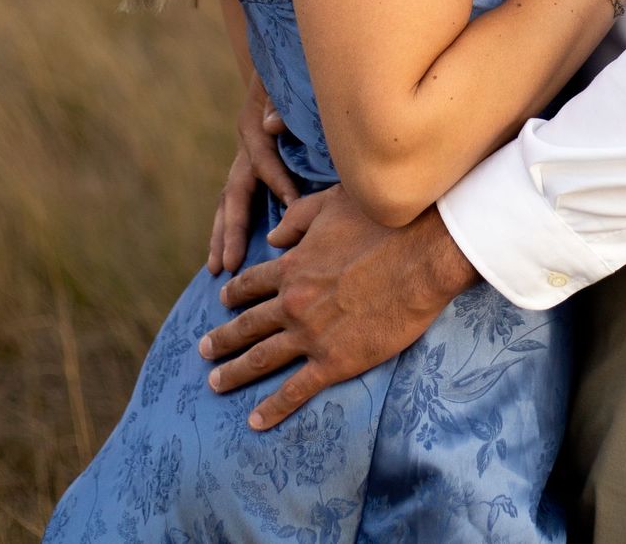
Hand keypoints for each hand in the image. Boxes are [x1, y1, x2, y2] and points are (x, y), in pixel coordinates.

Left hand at [200, 188, 477, 429]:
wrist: (423, 254)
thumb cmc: (383, 222)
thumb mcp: (333, 204)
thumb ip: (298, 218)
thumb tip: (272, 234)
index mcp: (293, 265)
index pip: (251, 283)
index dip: (234, 293)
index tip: (222, 301)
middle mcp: (293, 302)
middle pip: (246, 325)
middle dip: (221, 339)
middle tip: (203, 350)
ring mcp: (311, 335)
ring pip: (261, 358)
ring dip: (235, 372)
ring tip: (215, 383)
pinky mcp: (335, 361)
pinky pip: (295, 390)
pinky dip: (272, 408)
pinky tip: (255, 420)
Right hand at [206, 74, 298, 276]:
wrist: (279, 60)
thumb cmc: (290, 73)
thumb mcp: (287, 81)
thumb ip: (280, 101)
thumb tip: (271, 125)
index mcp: (253, 128)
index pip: (264, 162)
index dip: (278, 183)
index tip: (293, 207)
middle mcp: (243, 147)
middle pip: (233, 193)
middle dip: (231, 229)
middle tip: (228, 265)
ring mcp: (244, 157)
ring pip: (228, 202)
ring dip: (222, 235)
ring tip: (215, 270)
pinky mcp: (250, 166)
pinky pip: (238, 202)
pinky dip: (231, 228)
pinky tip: (229, 256)